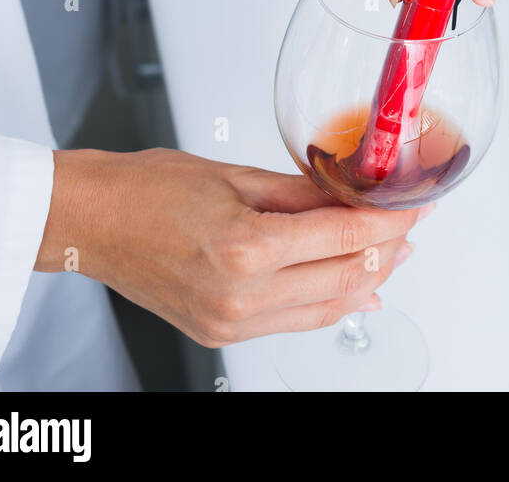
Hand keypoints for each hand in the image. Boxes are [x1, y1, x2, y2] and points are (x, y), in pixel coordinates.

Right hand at [36, 149, 424, 345]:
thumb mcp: (234, 174)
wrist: (93, 221)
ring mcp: (232, 322)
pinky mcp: (222, 333)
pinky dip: (330, 305)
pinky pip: (295, 323)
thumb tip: (351, 197)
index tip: (415, 206)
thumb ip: (300, 192)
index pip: (343, 238)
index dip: (390, 222)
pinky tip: (352, 289)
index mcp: (247, 248)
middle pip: (343, 280)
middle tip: (410, 226)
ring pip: (326, 310)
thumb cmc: (148, 188)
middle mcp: (242, 295)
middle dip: (387, 253)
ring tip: (391, 254)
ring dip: (366, 283)